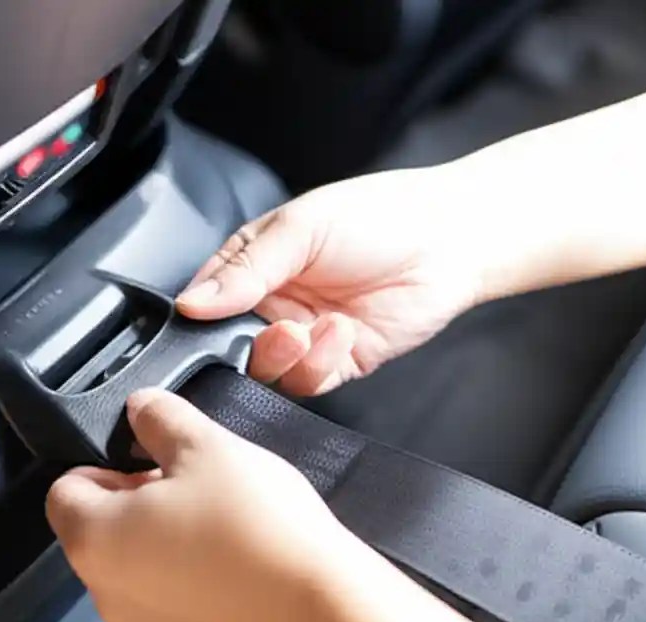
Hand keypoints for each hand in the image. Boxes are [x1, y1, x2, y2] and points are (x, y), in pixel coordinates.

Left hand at [45, 387, 362, 621]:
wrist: (323, 611)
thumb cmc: (261, 531)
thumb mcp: (205, 444)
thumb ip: (159, 417)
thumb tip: (141, 408)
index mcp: (93, 538)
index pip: (64, 487)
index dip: (105, 461)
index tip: (147, 454)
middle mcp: (105, 588)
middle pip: (98, 526)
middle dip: (137, 495)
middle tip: (191, 478)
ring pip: (135, 560)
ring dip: (164, 532)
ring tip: (221, 514)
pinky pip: (169, 593)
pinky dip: (190, 570)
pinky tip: (236, 552)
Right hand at [177, 166, 484, 395]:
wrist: (452, 240)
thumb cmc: (380, 216)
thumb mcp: (300, 227)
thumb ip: (245, 269)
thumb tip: (192, 301)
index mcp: (252, 265)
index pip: (204, 298)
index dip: (198, 314)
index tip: (201, 319)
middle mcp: (272, 304)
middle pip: (227, 344)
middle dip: (242, 345)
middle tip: (272, 329)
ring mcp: (303, 336)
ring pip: (266, 370)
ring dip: (283, 356)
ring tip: (307, 330)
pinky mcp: (335, 364)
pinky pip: (308, 381)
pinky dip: (319, 364)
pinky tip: (342, 331)